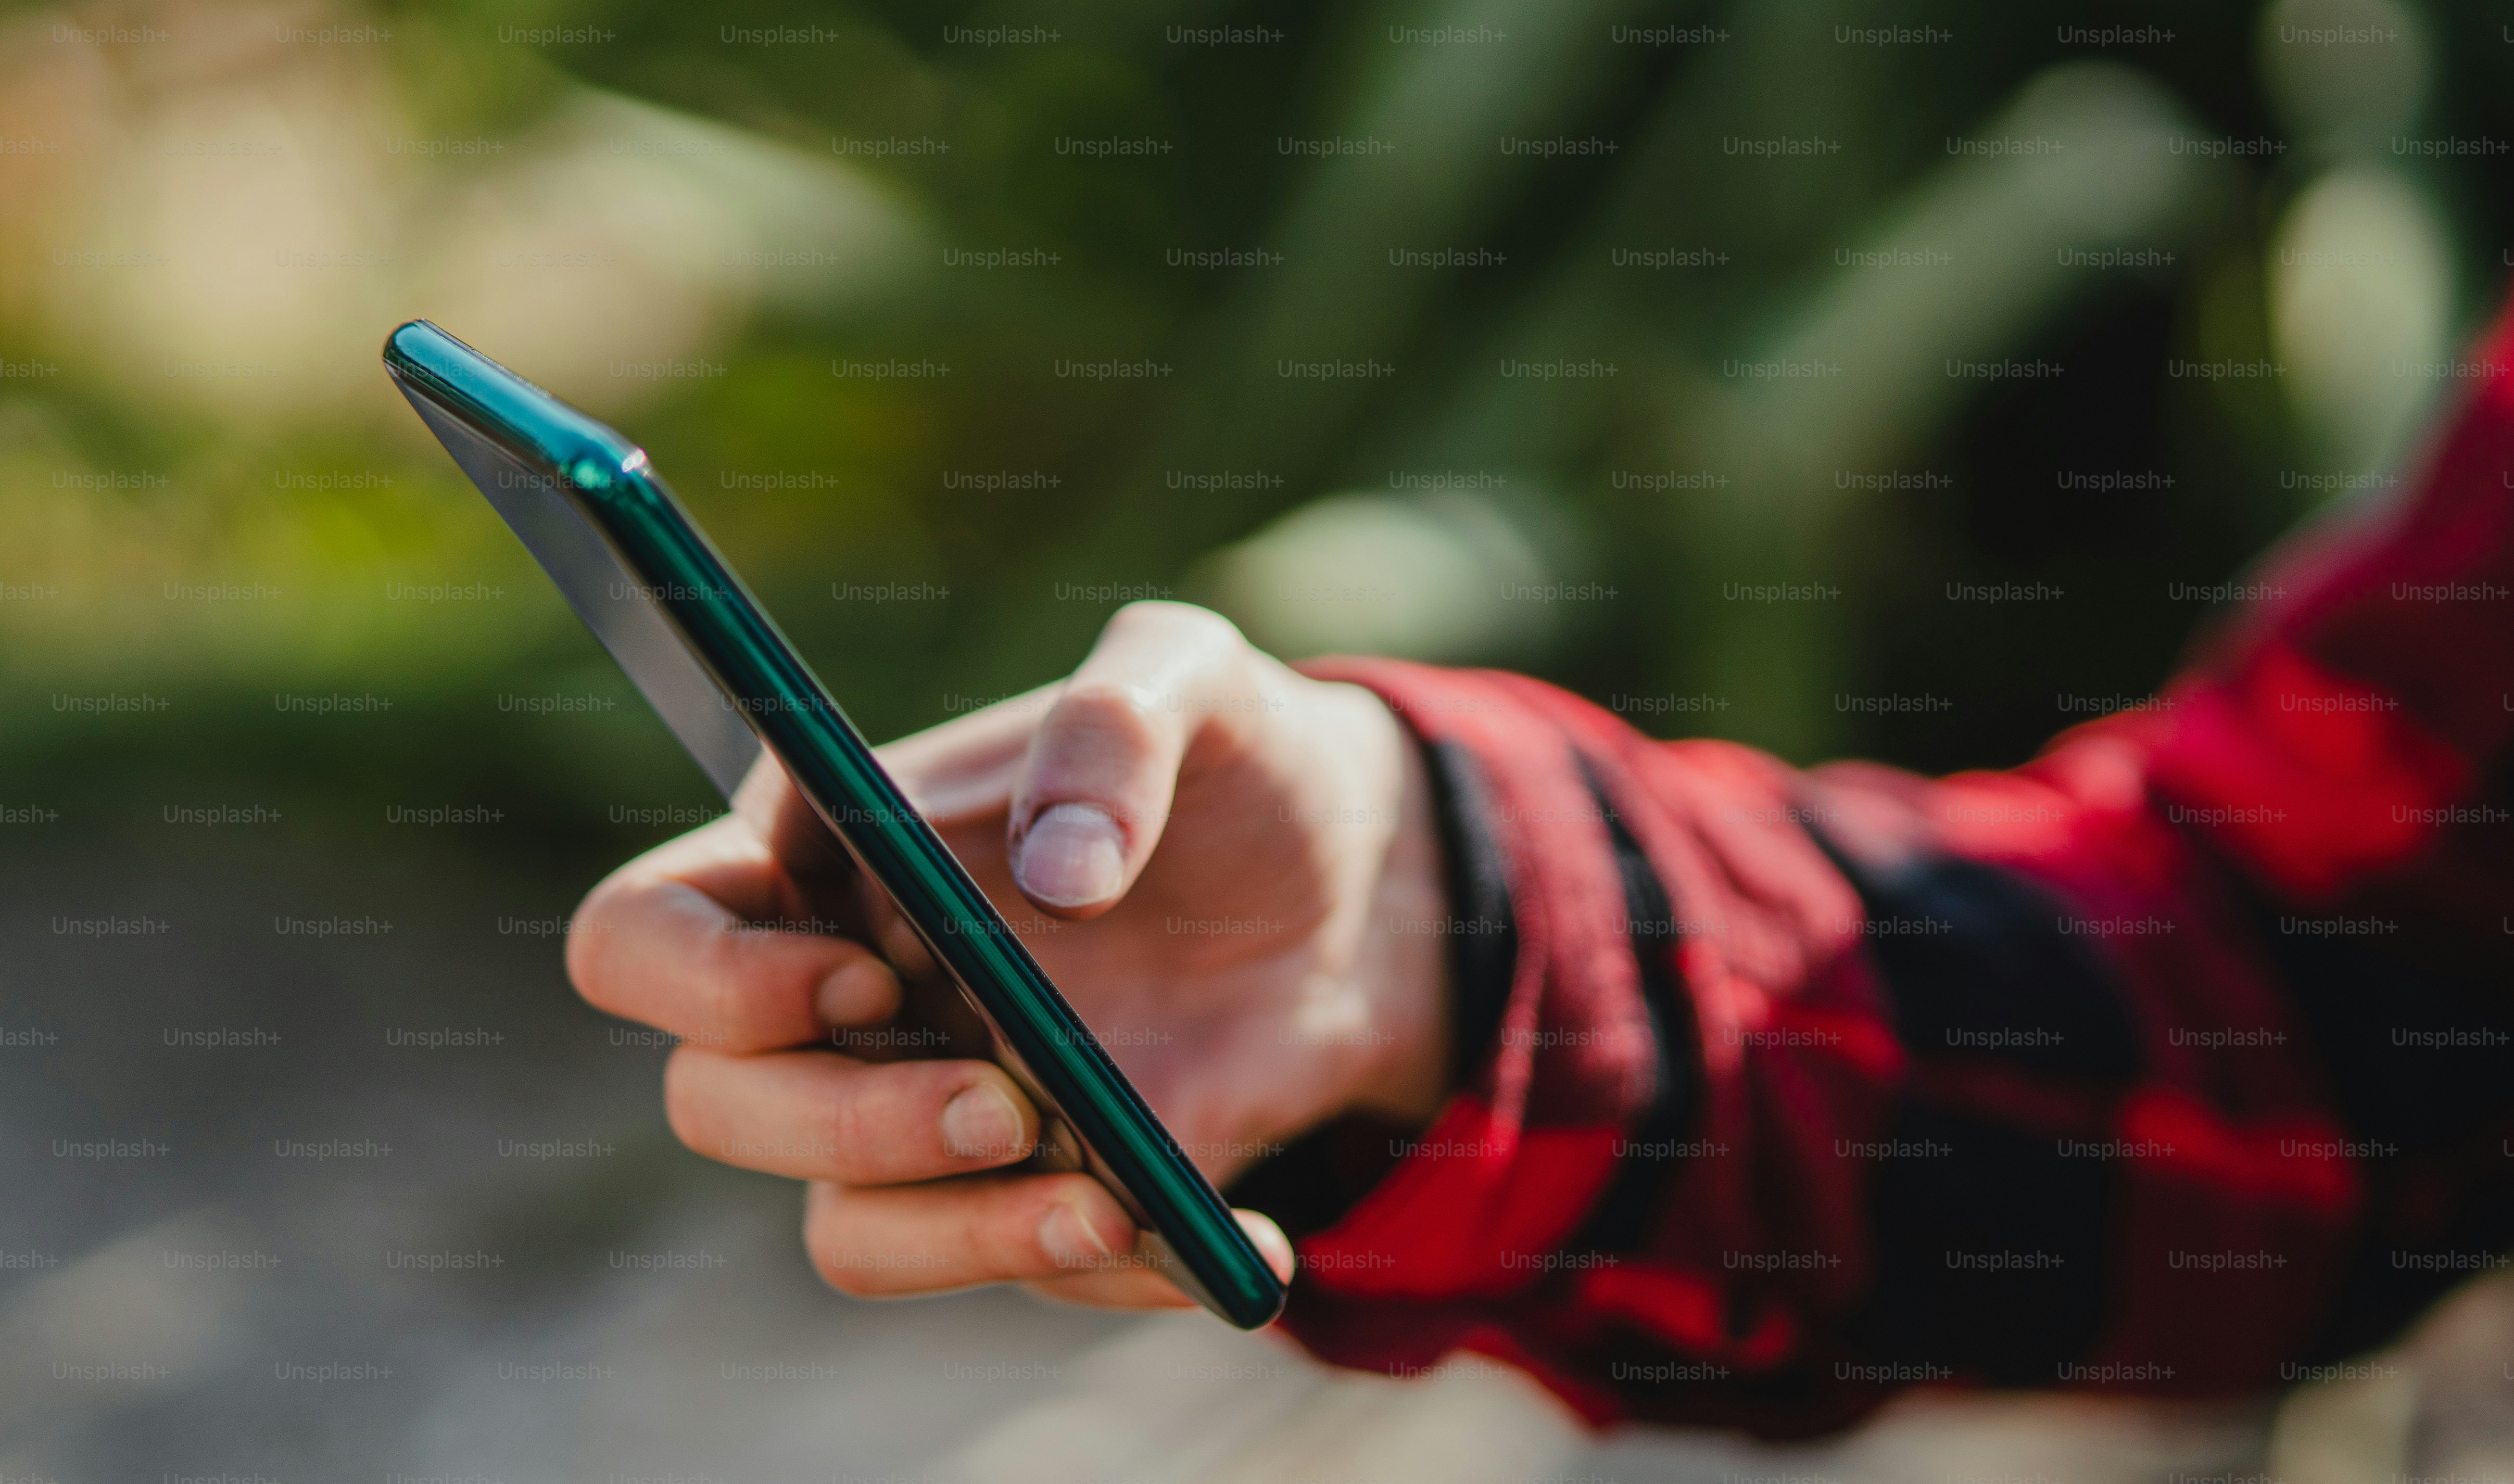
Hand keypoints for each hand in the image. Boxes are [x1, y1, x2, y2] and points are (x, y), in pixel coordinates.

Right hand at [567, 602, 1451, 1309]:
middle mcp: (843, 1000)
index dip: (710, 981)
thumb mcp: (1197, 675)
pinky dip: (1117, 1275)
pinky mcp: (1027, 1195)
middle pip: (717, 1105)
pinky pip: (1014, 1271)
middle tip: (1006, 1100)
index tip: (863, 975)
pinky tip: (1236, 1241)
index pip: (644, 934)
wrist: (1360, 894)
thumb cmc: (1235, 760)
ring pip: (844, 1229)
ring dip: (961, 1236)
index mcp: (824, 857)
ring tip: (1110, 1204)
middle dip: (847, 1124)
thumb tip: (1063, 873)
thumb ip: (1119, 722)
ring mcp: (927, 1111)